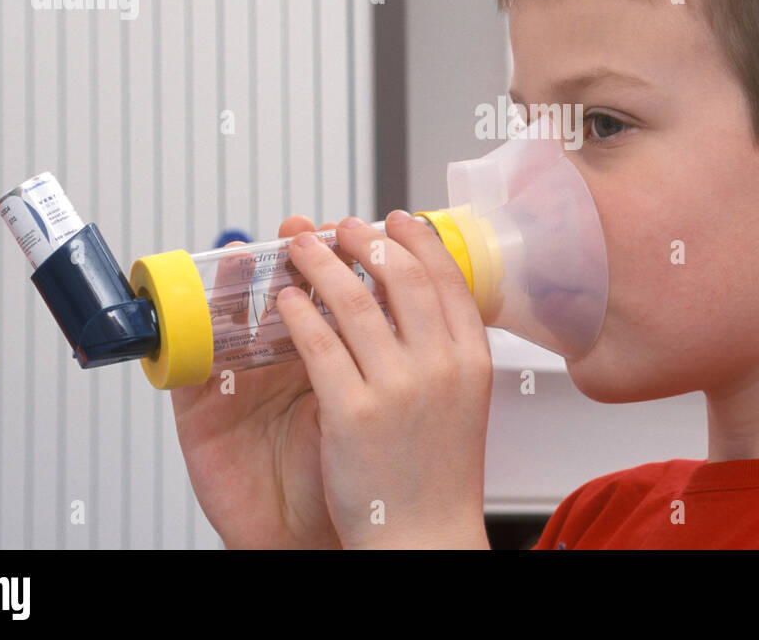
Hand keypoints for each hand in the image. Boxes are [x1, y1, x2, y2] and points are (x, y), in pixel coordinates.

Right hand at [169, 215, 357, 549]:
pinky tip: (203, 309)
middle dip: (296, 259)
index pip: (331, 292)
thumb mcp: (380, 405)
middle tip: (305, 232)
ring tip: (249, 255)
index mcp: (333, 356)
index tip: (357, 229)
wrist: (323, 543)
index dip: (343, 259)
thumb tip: (423, 295)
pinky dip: (192, 333)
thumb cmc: (358, 480)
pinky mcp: (203, 415)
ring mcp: (243, 386)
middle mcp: (285, 364)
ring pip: (231, 320)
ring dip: (239, 283)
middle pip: (281, 294)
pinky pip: (189, 366)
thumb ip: (387, 354)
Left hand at [276, 211, 493, 548]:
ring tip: (301, 248)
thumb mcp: (463, 401)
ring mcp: (399, 388)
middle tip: (340, 226)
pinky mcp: (354, 413)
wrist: (426, 539)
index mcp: (472, 359)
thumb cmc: (439, 476)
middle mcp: (442, 365)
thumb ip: (447, 349)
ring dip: (322, 263)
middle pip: (401, 276)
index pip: (446, 277)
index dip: (417, 240)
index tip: (394, 220)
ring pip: (355, 299)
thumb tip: (419, 299)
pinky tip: (286, 302)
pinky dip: (298, 313)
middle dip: (364, 239)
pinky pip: (318, 343)